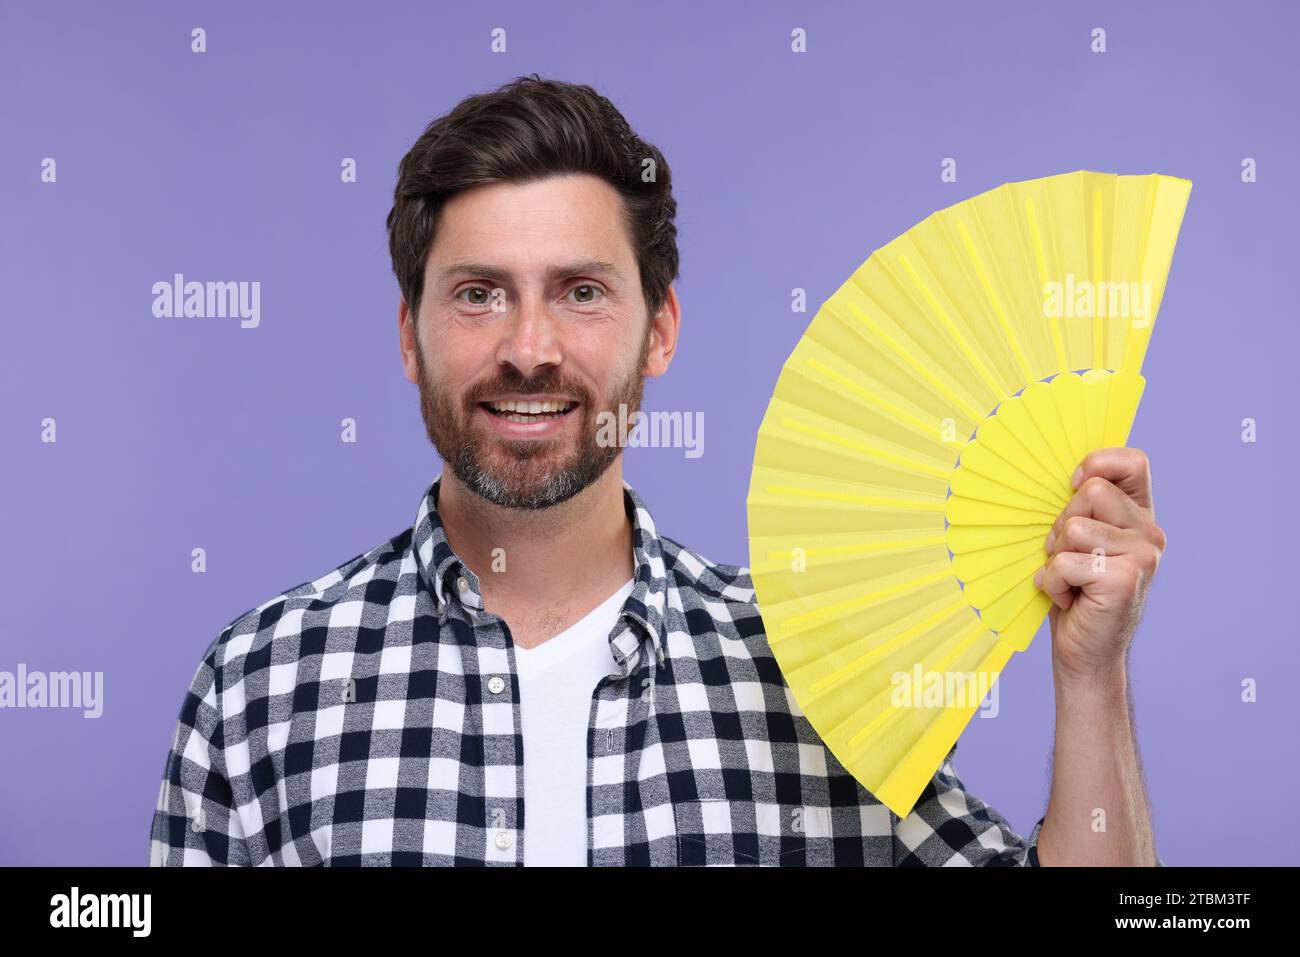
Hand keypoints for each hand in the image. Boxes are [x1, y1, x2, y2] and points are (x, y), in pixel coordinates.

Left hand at [1033, 448, 1165, 687]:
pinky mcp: (1124, 580)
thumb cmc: (1075, 593)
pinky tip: (1067, 598)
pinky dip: (1052, 582)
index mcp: (1139, 517)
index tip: (1073, 487)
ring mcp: (1142, 556)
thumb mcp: (1078, 543)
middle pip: (1090, 492)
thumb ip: (1081, 510)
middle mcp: (1149, 533)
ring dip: (1055, 557)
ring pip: (1073, 528)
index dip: (1097, 464)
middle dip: (1061, 524)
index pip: (1132, 462)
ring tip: (1068, 579)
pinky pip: (1065, 563)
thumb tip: (1059, 479)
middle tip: (1067, 557)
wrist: (1086, 653)